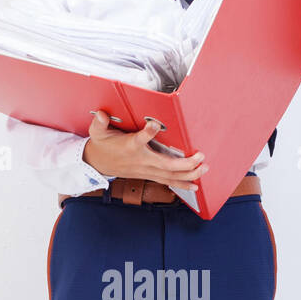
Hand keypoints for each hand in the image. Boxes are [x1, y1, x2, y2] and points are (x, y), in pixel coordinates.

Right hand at [83, 113, 208, 188]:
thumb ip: (100, 122)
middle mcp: (141, 160)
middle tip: (200, 157)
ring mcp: (146, 170)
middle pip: (165, 165)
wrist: (97, 164)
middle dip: (185, 163)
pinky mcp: (148, 175)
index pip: (139, 139)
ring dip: (188, 174)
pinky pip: (167, 181)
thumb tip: (101, 114)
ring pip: (170, 176)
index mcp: (130, 146)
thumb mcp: (98, 131)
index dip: (148, 132)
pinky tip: (194, 185)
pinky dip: (182, 184)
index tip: (155, 125)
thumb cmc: (102, 145)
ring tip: (203, 169)